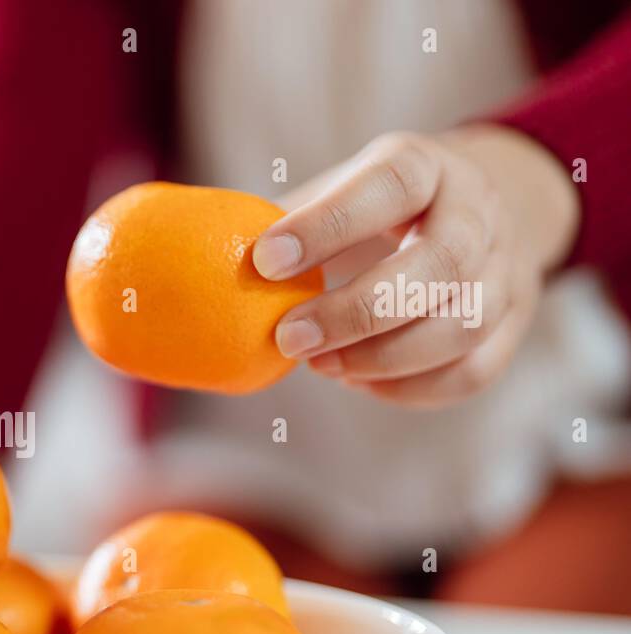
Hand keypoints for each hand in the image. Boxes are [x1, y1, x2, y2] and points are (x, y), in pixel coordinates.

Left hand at [253, 126, 579, 407]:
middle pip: (440, 264)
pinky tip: (360, 380)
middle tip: (289, 338)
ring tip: (321, 365)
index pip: (392, 185)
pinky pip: (471, 371)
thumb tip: (199, 260)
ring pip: (462, 325)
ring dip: (382, 357)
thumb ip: (282, 221)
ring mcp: (507, 271)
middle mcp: (480, 213)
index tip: (264, 260)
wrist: (484, 205)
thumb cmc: (377, 205)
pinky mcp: (514, 324)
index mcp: (428, 166)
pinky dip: (409, 387)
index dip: (329, 224)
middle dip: (357, 310)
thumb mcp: (339, 188)